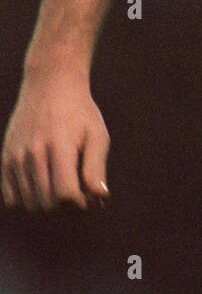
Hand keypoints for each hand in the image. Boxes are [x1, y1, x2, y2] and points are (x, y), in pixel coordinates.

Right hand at [1, 69, 110, 213]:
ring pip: (29, 204)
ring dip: (47, 206)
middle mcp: (33, 153)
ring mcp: (16, 157)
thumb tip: (99, 198)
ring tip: (60, 189)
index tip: (86, 199)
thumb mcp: (97, 134)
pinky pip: (11, 199)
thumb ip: (96, 168)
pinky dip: (27, 201)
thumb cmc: (79, 111)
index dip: (79, 205)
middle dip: (65, 208)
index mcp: (59, 146)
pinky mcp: (5, 159)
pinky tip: (42, 188)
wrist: (49, 85)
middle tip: (76, 194)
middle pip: (47, 204)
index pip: (65, 194)